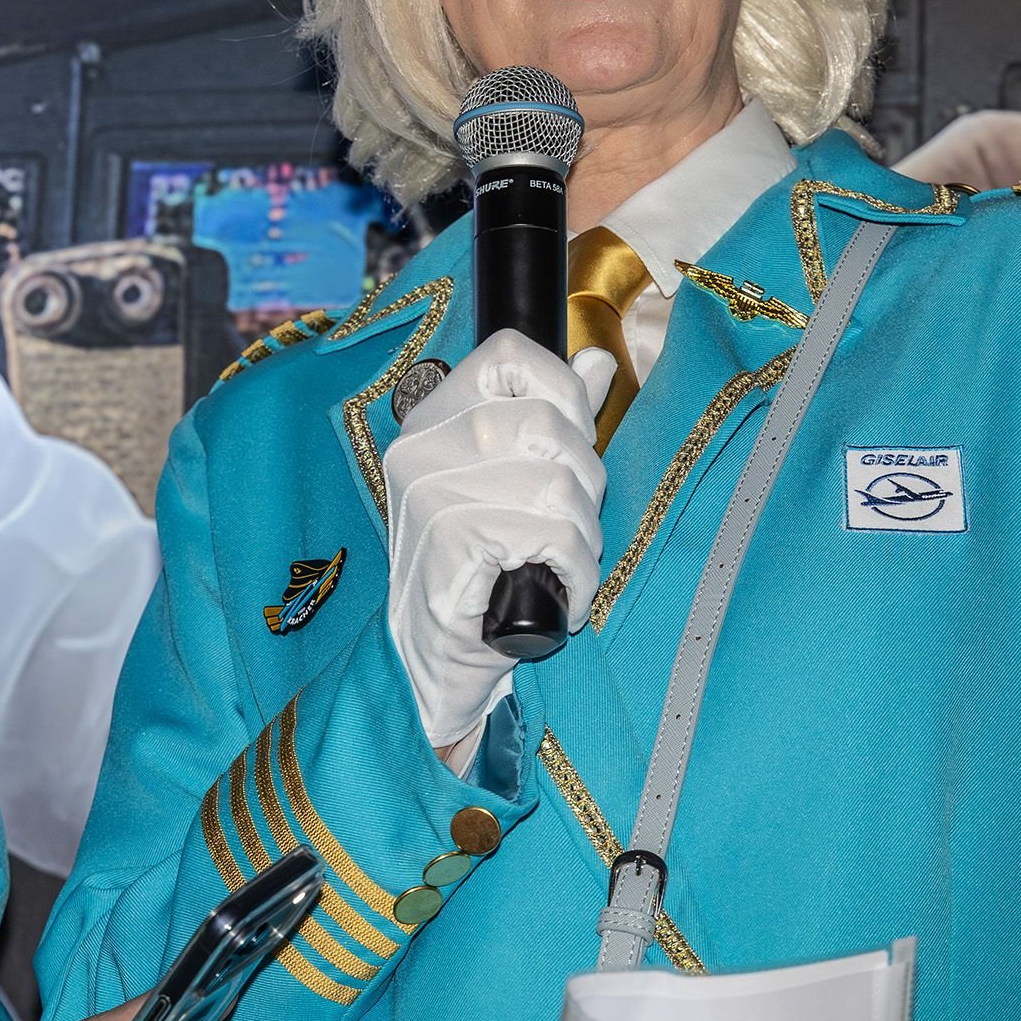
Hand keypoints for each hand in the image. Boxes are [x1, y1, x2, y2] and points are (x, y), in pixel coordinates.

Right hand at [382, 331, 617, 750]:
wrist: (431, 665)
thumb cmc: (478, 575)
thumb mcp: (513, 485)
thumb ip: (552, 419)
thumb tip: (598, 361)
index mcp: (432, 421)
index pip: (509, 355)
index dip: (562, 392)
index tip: (567, 448)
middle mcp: (421, 446)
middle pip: (549, 422)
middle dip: (584, 482)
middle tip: (565, 529)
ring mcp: (431, 490)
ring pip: (559, 482)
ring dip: (582, 536)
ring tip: (558, 566)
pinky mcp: (453, 536)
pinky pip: (555, 534)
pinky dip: (576, 572)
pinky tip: (559, 593)